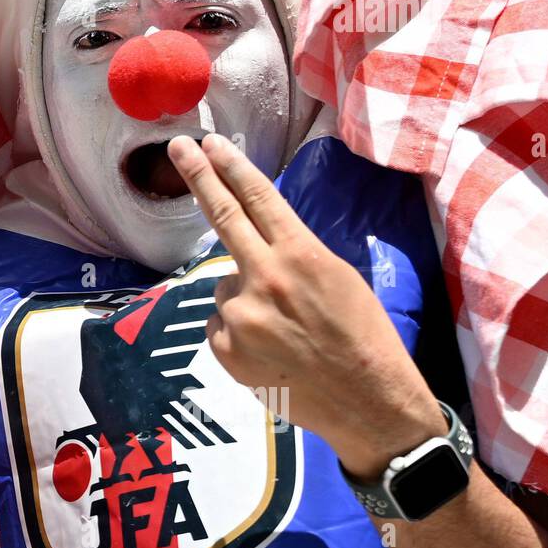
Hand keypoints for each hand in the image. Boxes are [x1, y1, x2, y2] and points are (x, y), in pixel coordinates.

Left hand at [167, 134, 444, 479]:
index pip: (259, 199)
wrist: (368, 404)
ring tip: (284, 329)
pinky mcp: (225, 349)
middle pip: (223, 216)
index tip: (210, 143)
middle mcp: (265, 278)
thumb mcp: (339, 278)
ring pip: (225, 286)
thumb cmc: (363, 336)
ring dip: (244, 296)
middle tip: (179, 147)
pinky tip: (270, 350)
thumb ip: (293, 254)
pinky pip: (220, 323)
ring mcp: (240, 315)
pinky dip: (237, 330)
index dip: (231, 167)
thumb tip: (253, 242)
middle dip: (198, 176)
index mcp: (302, 255)